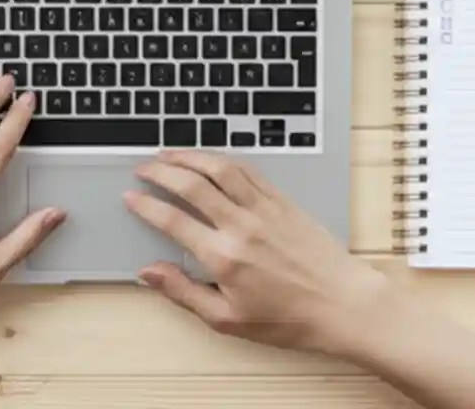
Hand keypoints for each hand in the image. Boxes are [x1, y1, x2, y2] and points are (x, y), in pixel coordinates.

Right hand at [124, 150, 395, 358]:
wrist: (343, 306)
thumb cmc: (289, 320)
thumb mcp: (228, 319)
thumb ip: (183, 293)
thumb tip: (150, 273)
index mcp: (223, 257)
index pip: (173, 221)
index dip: (146, 206)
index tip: (131, 197)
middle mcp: (241, 226)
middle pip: (191, 184)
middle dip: (161, 171)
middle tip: (143, 168)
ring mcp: (264, 209)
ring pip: (219, 169)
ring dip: (190, 157)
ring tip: (170, 154)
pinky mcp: (283, 202)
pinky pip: (248, 171)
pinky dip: (223, 160)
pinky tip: (211, 160)